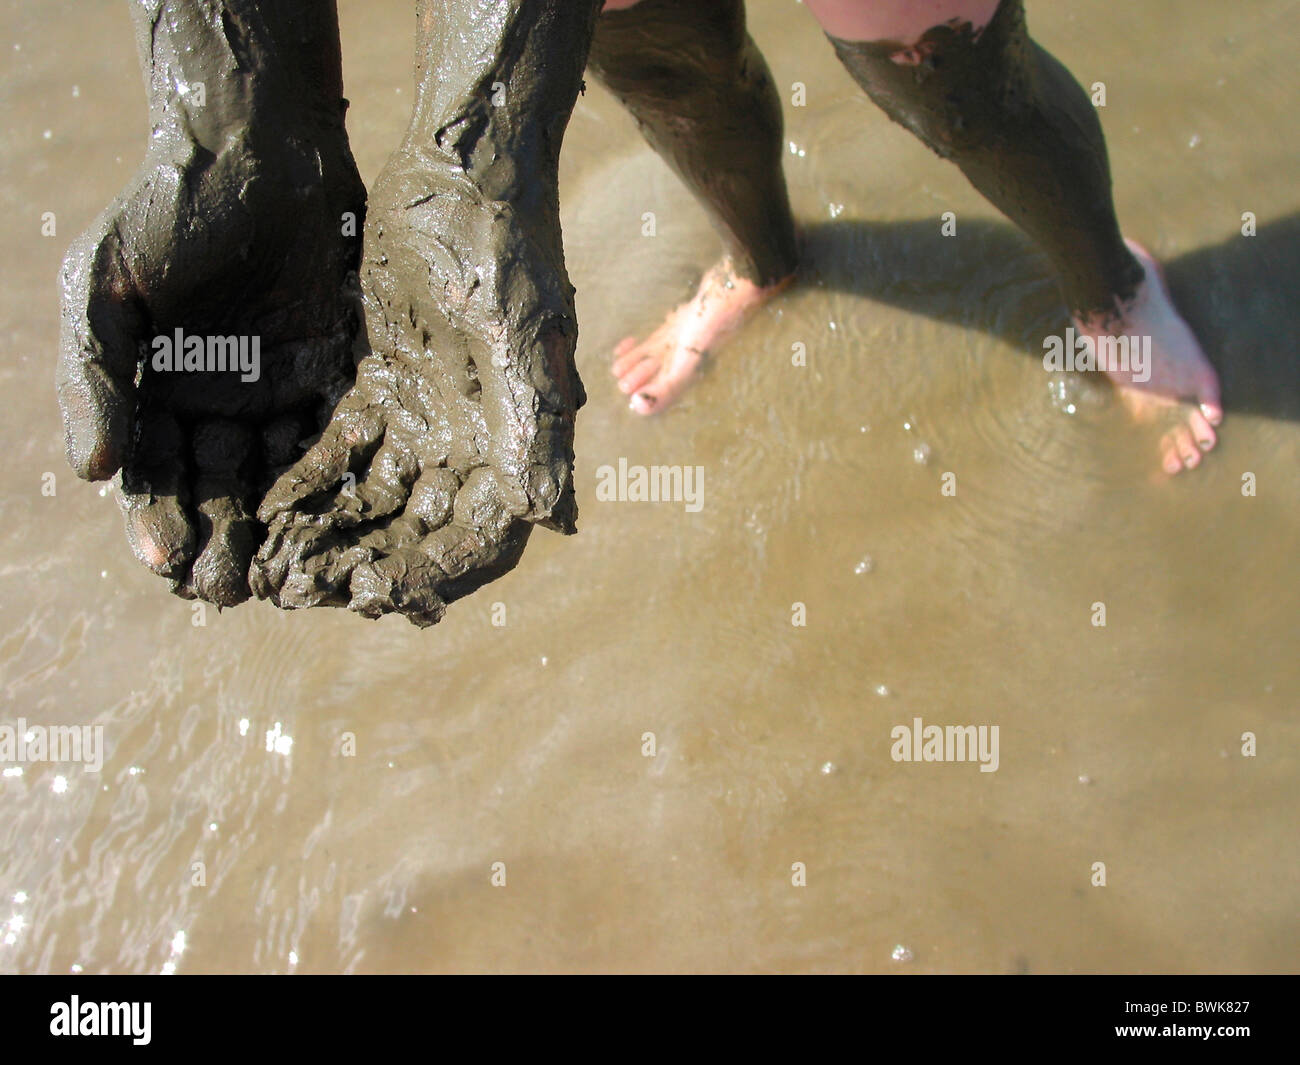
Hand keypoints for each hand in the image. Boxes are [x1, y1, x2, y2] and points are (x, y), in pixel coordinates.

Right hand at [57, 123, 365, 603]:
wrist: (257, 149)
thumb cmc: (166, 212)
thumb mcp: (103, 288)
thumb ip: (95, 377)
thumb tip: (92, 475)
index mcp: (156, 397)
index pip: (154, 477)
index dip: (158, 521)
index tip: (169, 565)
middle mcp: (219, 408)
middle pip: (219, 493)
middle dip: (222, 543)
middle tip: (230, 590)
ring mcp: (282, 397)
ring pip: (281, 481)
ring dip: (282, 531)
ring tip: (285, 580)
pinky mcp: (338, 379)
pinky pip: (339, 443)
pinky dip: (339, 486)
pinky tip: (343, 526)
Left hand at [251, 146, 583, 626]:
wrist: (463, 171)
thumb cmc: (502, 248)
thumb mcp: (519, 337)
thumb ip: (530, 429)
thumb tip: (549, 520)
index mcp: (516, 442)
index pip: (479, 539)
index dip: (430, 574)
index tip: (373, 594)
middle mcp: (472, 442)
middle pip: (418, 530)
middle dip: (363, 565)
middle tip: (303, 590)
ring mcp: (424, 415)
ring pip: (376, 498)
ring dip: (329, 534)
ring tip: (277, 564)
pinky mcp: (381, 383)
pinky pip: (342, 449)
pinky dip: (310, 480)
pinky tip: (271, 506)